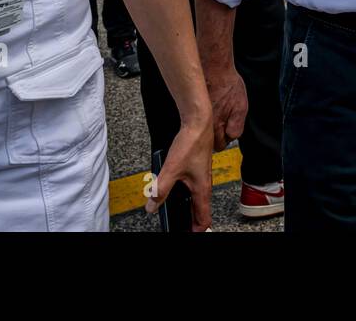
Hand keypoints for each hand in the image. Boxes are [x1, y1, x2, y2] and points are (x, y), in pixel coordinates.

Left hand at [144, 111, 213, 230]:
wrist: (197, 122)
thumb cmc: (191, 143)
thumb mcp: (171, 169)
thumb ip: (160, 189)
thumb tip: (152, 206)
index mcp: (202, 189)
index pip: (204, 219)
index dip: (196, 230)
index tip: (188, 233)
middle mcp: (204, 184)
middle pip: (201, 210)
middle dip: (192, 221)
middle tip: (183, 227)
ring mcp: (201, 175)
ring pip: (197, 198)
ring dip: (189, 207)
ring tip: (178, 212)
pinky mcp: (197, 166)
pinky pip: (193, 187)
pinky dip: (186, 194)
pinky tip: (176, 189)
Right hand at [203, 65, 247, 151]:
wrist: (214, 66)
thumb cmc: (228, 83)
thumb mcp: (241, 106)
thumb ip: (237, 126)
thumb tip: (232, 136)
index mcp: (215, 125)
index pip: (219, 146)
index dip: (226, 139)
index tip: (228, 132)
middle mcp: (203, 122)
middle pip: (209, 139)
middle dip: (218, 134)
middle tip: (225, 121)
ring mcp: (197, 113)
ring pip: (204, 128)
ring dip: (211, 124)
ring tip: (219, 110)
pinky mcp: (193, 105)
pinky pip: (198, 117)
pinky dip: (204, 114)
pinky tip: (212, 104)